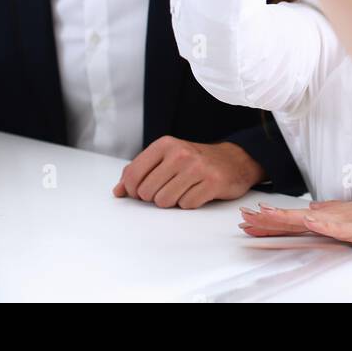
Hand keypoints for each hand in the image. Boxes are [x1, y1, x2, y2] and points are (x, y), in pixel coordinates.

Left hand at [112, 137, 264, 208]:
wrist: (233, 160)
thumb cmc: (194, 161)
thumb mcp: (165, 158)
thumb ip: (139, 172)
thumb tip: (118, 192)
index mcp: (165, 145)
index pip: (133, 175)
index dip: (132, 190)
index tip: (141, 191)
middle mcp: (180, 153)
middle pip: (147, 192)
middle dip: (154, 197)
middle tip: (168, 189)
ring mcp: (197, 168)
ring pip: (165, 201)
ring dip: (172, 201)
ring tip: (183, 190)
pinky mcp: (212, 183)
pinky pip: (186, 205)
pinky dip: (189, 203)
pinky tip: (197, 192)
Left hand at [237, 188, 351, 243]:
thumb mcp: (346, 217)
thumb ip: (327, 214)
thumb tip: (310, 211)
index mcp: (324, 216)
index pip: (290, 220)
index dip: (269, 221)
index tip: (247, 221)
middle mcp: (328, 216)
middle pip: (291, 218)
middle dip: (267, 220)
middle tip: (243, 218)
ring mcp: (340, 221)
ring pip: (307, 220)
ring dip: (286, 218)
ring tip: (265, 215)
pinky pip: (335, 227)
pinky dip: (321, 223)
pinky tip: (309, 220)